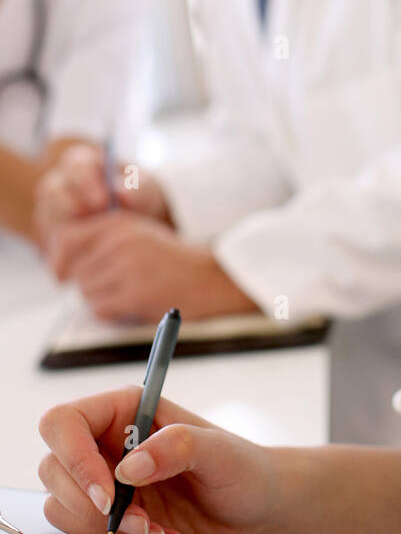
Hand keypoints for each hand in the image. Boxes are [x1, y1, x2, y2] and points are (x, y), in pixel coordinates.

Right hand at [33, 144, 171, 249]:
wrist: (135, 224)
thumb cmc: (138, 199)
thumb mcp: (145, 191)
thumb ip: (137, 190)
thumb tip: (122, 195)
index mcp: (82, 164)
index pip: (76, 165)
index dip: (86, 183)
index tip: (103, 202)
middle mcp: (60, 186)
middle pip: (50, 190)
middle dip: (67, 206)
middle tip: (90, 225)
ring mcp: (50, 211)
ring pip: (46, 220)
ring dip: (61, 235)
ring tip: (84, 252)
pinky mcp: (49, 238)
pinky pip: (47, 248)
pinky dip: (60, 260)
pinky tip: (75, 271)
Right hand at [38, 385, 280, 533]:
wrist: (255, 507)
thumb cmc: (242, 467)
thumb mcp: (219, 451)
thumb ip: (177, 447)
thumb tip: (129, 466)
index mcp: (126, 409)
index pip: (64, 422)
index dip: (74, 458)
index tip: (108, 493)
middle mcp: (107, 441)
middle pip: (54, 468)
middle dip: (91, 505)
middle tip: (139, 520)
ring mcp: (106, 478)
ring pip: (64, 505)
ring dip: (106, 530)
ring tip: (157, 531)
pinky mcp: (111, 513)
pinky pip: (86, 532)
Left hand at [41, 211, 259, 320]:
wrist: (208, 277)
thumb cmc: (173, 259)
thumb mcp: (137, 234)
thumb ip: (101, 239)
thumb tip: (60, 262)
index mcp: (119, 222)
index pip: (65, 237)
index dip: (58, 259)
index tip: (61, 274)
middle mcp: (120, 242)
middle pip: (76, 271)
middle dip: (88, 284)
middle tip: (113, 286)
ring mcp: (127, 268)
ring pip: (86, 292)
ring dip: (100, 298)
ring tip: (126, 293)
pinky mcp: (134, 294)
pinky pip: (100, 309)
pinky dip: (110, 311)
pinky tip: (130, 304)